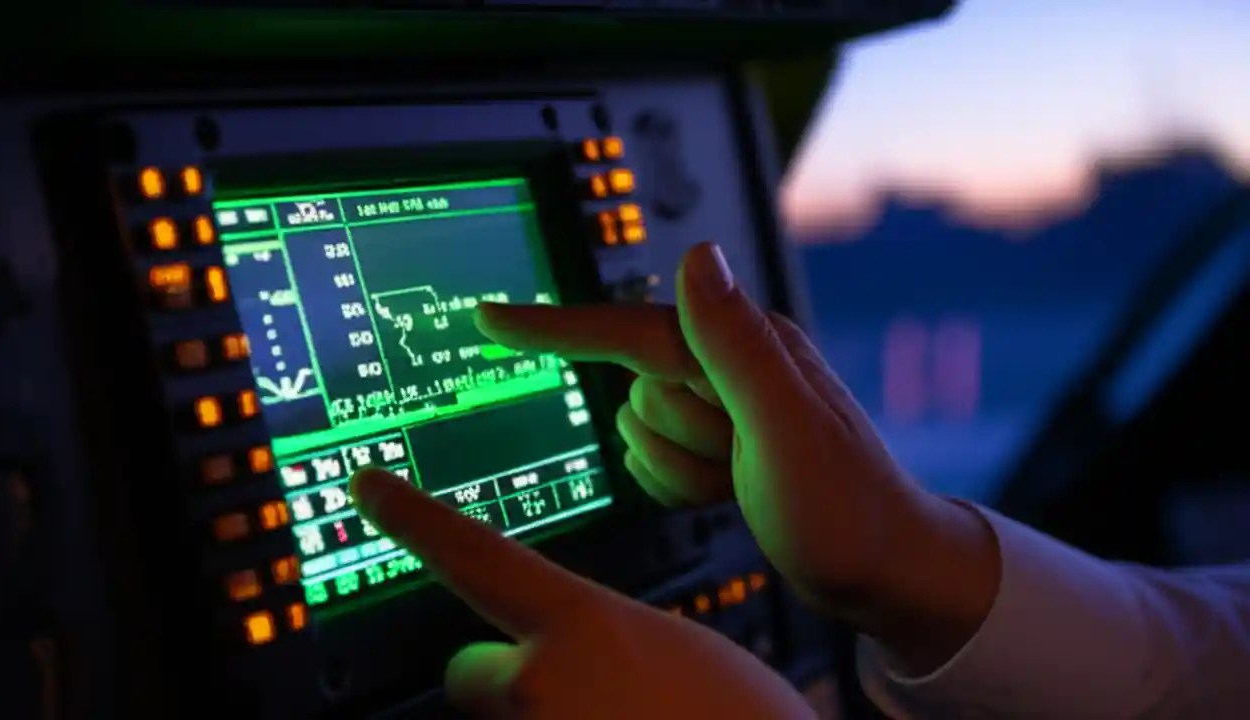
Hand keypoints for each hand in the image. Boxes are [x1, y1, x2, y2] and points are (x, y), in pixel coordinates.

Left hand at [349, 468, 815, 719]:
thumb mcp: (685, 652)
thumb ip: (609, 642)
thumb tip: (585, 658)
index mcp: (580, 625)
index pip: (474, 556)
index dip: (414, 517)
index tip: (365, 486)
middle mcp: (535, 684)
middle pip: (472, 670)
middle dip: (507, 679)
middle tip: (584, 699)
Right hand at [475, 242, 999, 671]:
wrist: (884, 572)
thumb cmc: (846, 508)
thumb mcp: (785, 427)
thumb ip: (734, 342)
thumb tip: (697, 256)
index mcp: (746, 345)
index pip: (628, 329)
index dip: (555, 326)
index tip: (489, 316)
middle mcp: (735, 364)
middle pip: (634, 392)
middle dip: (675, 439)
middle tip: (738, 459)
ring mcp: (728, 405)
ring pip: (640, 432)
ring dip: (680, 468)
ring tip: (740, 479)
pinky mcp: (724, 442)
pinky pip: (655, 463)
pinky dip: (681, 485)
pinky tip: (730, 492)